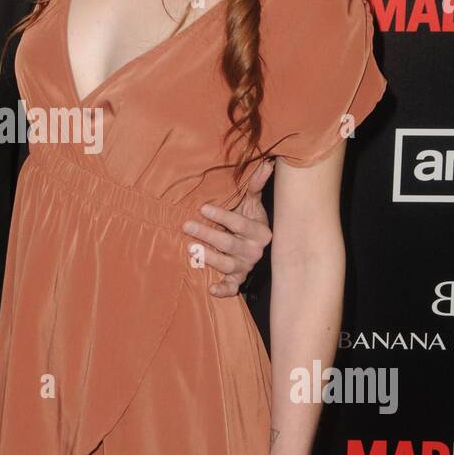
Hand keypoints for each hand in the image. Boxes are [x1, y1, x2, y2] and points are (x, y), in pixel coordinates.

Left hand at [182, 158, 273, 297]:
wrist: (256, 245)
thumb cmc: (250, 220)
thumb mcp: (253, 203)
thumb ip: (255, 185)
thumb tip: (266, 163)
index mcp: (259, 231)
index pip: (239, 223)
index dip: (221, 216)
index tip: (202, 208)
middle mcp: (254, 251)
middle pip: (229, 243)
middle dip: (208, 235)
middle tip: (187, 225)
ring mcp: (245, 266)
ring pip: (226, 265)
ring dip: (208, 257)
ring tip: (191, 249)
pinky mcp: (238, 279)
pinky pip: (232, 288)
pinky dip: (223, 290)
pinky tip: (211, 290)